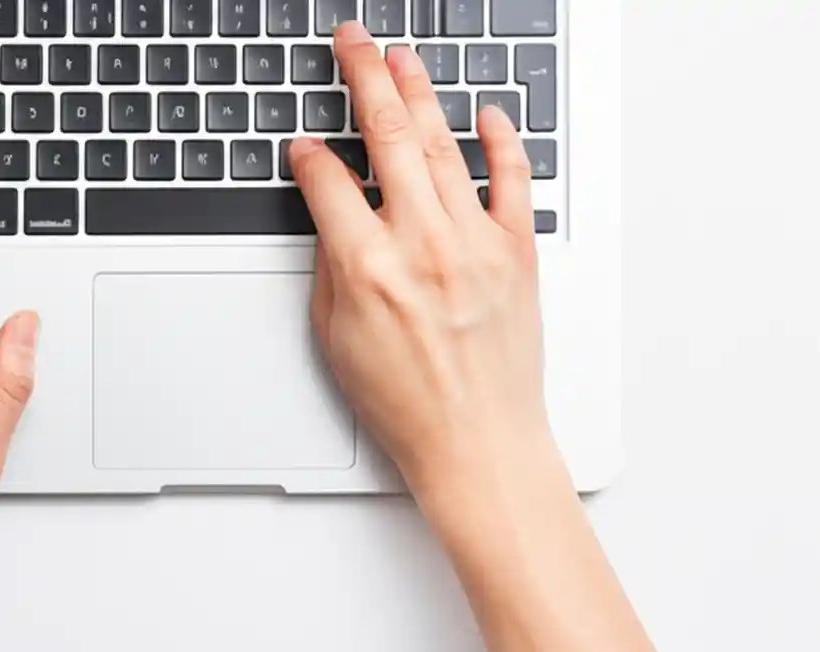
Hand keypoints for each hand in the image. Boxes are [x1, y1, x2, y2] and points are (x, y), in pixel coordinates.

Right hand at [291, 23, 556, 496]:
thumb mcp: (334, 338)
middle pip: (385, 134)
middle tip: (353, 42)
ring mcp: (474, 242)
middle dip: (363, 76)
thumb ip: (329, 266)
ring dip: (419, 92)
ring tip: (402, 58)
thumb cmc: (405, 403)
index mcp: (365, 267)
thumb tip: (332, 217)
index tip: (302, 146)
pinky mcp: (517, 252)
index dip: (307, 156)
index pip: (326, 180)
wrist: (477, 442)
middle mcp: (421, 243)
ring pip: (442, 144)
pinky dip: (501, 141)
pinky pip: (511, 180)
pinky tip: (488, 113)